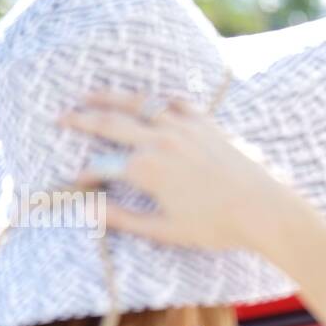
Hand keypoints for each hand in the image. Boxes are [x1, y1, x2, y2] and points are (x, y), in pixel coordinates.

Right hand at [58, 91, 314, 253]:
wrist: (266, 209)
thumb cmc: (217, 227)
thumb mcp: (166, 231)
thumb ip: (125, 219)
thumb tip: (89, 211)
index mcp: (147, 169)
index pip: (101, 164)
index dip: (83, 172)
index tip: (72, 179)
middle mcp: (161, 140)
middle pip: (110, 122)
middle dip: (80, 119)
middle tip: (59, 116)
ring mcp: (185, 126)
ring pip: (139, 103)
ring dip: (109, 97)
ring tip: (88, 94)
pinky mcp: (207, 122)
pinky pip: (176, 101)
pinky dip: (158, 99)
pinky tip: (149, 101)